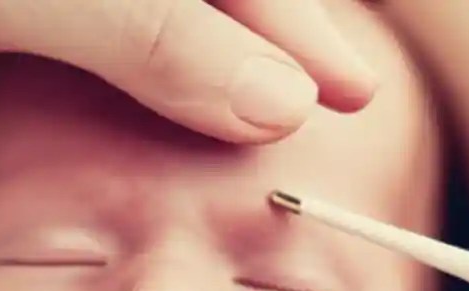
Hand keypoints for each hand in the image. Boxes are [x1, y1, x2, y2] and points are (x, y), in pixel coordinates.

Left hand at [0, 0, 378, 142]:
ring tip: (271, 100)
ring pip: (173, 1)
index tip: (351, 96)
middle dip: (280, 36)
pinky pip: (116, 12)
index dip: (308, 28)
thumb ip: (153, 36)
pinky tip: (167, 83)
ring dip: (222, 50)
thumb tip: (275, 102)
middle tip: (336, 99)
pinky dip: (151, 51)